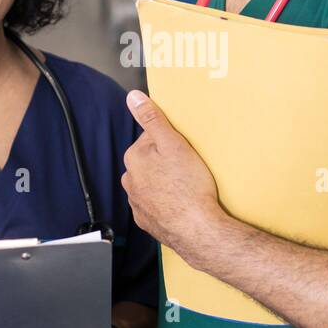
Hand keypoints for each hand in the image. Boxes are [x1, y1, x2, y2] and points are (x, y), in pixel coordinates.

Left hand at [121, 90, 222, 257]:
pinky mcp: (148, 221)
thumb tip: (134, 98)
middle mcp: (130, 181)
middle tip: (187, 168)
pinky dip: (166, 202)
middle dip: (166, 162)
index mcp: (134, 159)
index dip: (170, 141)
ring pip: (151, 183)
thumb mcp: (173, 143)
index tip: (183, 149)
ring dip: (165, 182)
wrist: (197, 229)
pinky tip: (181, 203)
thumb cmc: (188, 187)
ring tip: (186, 187)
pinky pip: (156, 205)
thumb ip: (152, 119)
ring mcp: (137, 203)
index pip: (150, 138)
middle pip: (149, 161)